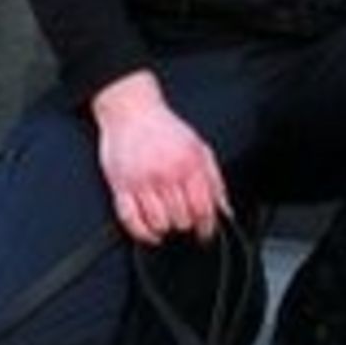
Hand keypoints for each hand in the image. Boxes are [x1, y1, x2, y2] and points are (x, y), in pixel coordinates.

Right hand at [92, 70, 231, 244]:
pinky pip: (131, 221)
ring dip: (166, 228)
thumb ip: (214, 180)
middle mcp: (166, 174)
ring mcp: (142, 182)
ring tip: (169, 221)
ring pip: (159, 224)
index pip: (203, 208)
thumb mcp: (199, 148)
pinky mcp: (121, 186)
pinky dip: (143, 234)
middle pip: (182, 219)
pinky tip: (151, 232)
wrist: (132, 111)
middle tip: (186, 221)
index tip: (206, 233)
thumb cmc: (166, 129)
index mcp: (189, 164)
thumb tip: (225, 209)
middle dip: (187, 224)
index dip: (207, 227)